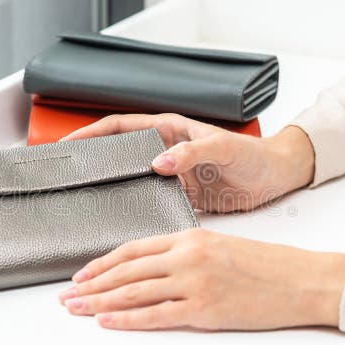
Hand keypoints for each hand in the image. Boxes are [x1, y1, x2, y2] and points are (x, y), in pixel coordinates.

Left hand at [58, 228, 344, 330]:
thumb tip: (152, 267)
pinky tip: (107, 321)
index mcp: (190, 236)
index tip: (83, 272)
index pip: (134, 247)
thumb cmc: (267, 264)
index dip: (103, 261)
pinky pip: (156, 315)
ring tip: (76, 308)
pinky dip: (127, 319)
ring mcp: (194, 283)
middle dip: (91, 283)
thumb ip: (186, 252)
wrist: (301, 279)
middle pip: (126, 269)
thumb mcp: (221, 245)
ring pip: (134, 291)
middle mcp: (187, 256)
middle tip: (67, 294)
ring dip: (100, 301)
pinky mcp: (204, 309)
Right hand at [62, 113, 314, 212]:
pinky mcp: (179, 198)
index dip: (91, 133)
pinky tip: (121, 217)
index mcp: (169, 130)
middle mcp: (165, 152)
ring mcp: (170, 176)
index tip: (69, 144)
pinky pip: (149, 201)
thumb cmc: (254, 155)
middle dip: (92, 161)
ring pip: (130, 180)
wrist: (276, 178)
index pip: (120, 127)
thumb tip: (159, 162)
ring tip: (86, 199)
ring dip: (111, 188)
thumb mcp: (223, 147)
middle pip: (118, 154)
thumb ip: (191, 152)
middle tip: (68, 175)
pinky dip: (134, 208)